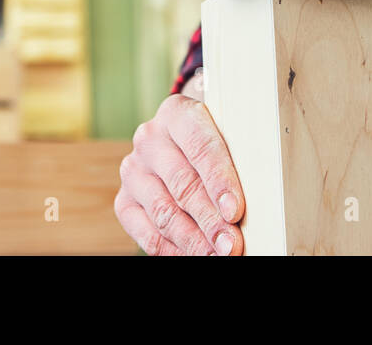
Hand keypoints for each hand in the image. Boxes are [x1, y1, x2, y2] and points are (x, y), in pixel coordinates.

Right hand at [114, 92, 244, 255]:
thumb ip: (237, 160)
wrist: (178, 143)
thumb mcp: (226, 136)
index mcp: (177, 114)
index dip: (219, 181)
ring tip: (217, 255)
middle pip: (183, 184)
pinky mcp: (124, 201)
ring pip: (165, 212)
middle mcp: (149, 139)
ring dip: (194, 240)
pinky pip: (148, 233)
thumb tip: (246, 206)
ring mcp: (133, 171)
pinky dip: (173, 251)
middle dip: (210, 220)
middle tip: (232, 244)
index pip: (200, 146)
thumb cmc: (212, 144)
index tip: (234, 210)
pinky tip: (194, 257)